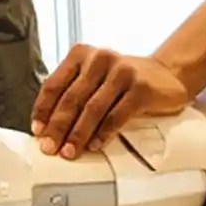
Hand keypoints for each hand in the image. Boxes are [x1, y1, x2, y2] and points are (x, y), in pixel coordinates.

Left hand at [31, 44, 188, 158]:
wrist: (167, 74)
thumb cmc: (124, 80)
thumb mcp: (95, 77)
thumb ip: (75, 92)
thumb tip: (49, 127)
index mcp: (82, 54)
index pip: (54, 83)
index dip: (43, 110)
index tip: (37, 131)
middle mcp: (99, 58)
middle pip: (71, 98)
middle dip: (58, 127)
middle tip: (50, 147)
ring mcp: (122, 71)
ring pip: (92, 109)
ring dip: (78, 134)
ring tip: (69, 151)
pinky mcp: (141, 88)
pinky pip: (116, 115)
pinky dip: (103, 134)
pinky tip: (94, 146)